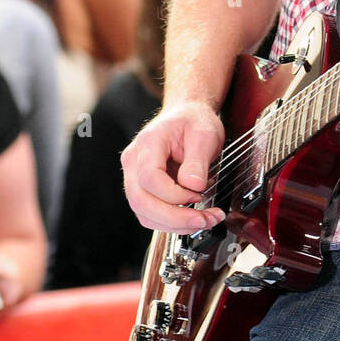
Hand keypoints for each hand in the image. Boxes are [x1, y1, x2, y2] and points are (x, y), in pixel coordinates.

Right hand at [121, 101, 226, 232]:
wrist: (187, 115)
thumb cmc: (193, 121)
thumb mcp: (204, 134)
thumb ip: (198, 160)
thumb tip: (194, 186)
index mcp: (148, 143)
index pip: (150, 178)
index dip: (174, 194)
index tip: (198, 194)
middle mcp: (134, 161)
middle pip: (141, 201)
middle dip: (174, 218)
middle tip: (203, 220)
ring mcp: (134, 176)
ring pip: (144, 213)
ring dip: (174, 225)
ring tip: (204, 220)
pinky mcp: (143, 189)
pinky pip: (150, 214)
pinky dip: (172, 222)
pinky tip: (192, 218)